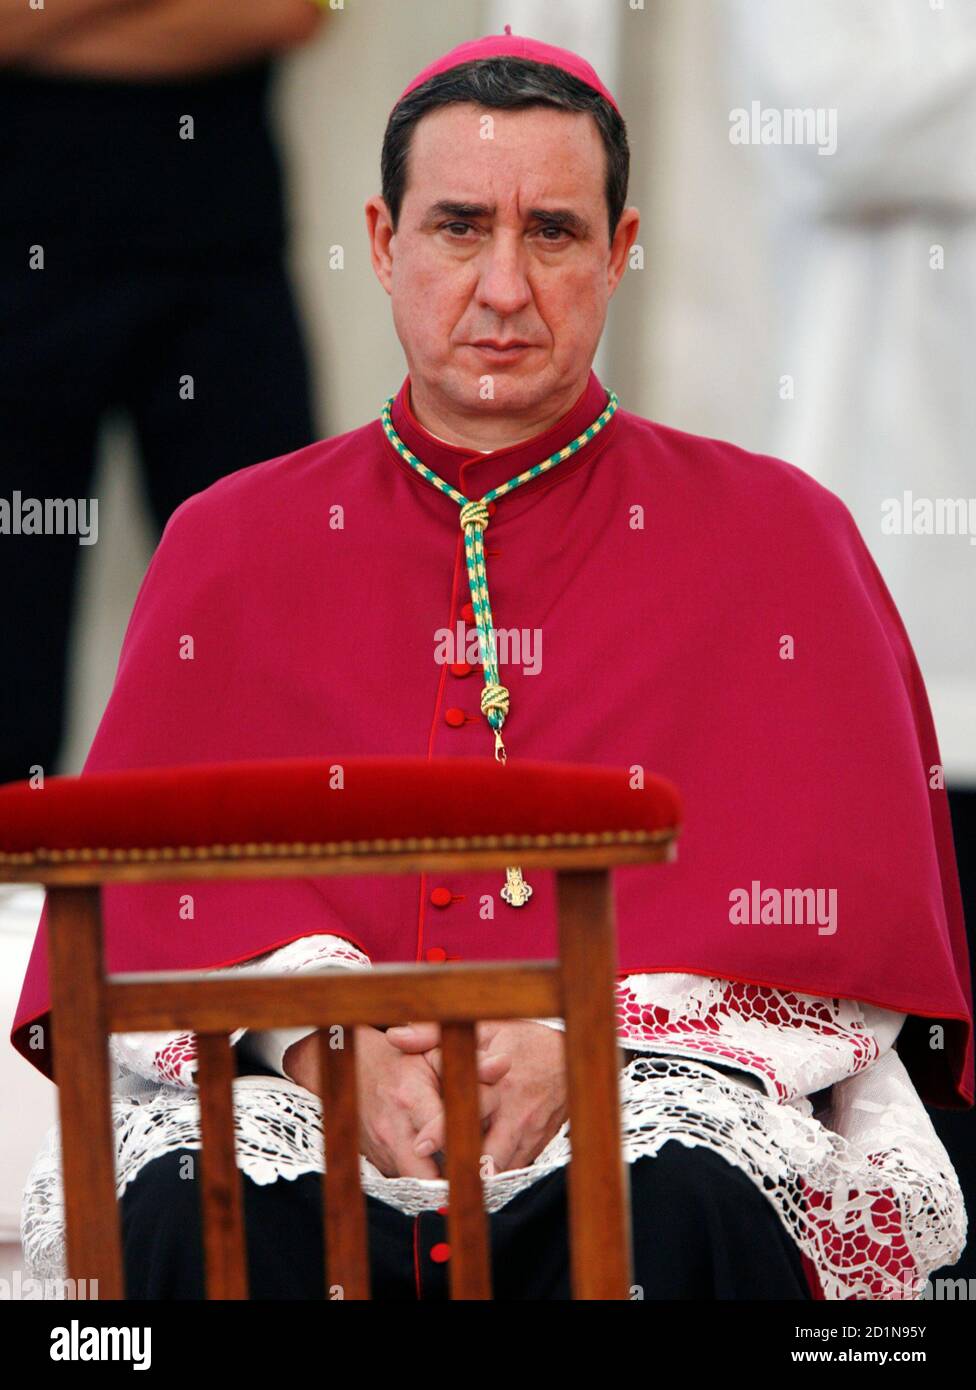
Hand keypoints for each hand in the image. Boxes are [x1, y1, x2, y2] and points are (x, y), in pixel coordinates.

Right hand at [282, 1025, 511, 1178]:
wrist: (350, 1072)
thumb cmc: (400, 1062)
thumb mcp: (432, 1053)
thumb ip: (469, 1060)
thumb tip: (504, 1064)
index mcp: (410, 1096)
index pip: (438, 1133)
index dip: (460, 1154)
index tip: (481, 1170)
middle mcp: (393, 1127)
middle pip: (424, 1176)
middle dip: (451, 1185)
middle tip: (475, 1191)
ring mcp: (382, 1150)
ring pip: (416, 1184)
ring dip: (439, 1188)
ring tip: (463, 1191)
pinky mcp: (377, 1165)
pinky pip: (405, 1183)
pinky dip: (424, 1184)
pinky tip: (440, 1183)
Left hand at [385, 1020, 567, 1174]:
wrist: (573, 1057)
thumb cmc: (523, 1039)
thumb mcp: (484, 1026)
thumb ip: (436, 1034)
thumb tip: (395, 1036)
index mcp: (498, 1082)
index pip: (468, 1108)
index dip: (443, 1130)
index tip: (419, 1146)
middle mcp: (516, 1112)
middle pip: (487, 1154)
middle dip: (462, 1169)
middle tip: (436, 1183)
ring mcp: (530, 1132)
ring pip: (500, 1169)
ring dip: (476, 1177)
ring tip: (451, 1188)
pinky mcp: (538, 1145)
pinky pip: (513, 1169)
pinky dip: (494, 1175)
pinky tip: (476, 1179)